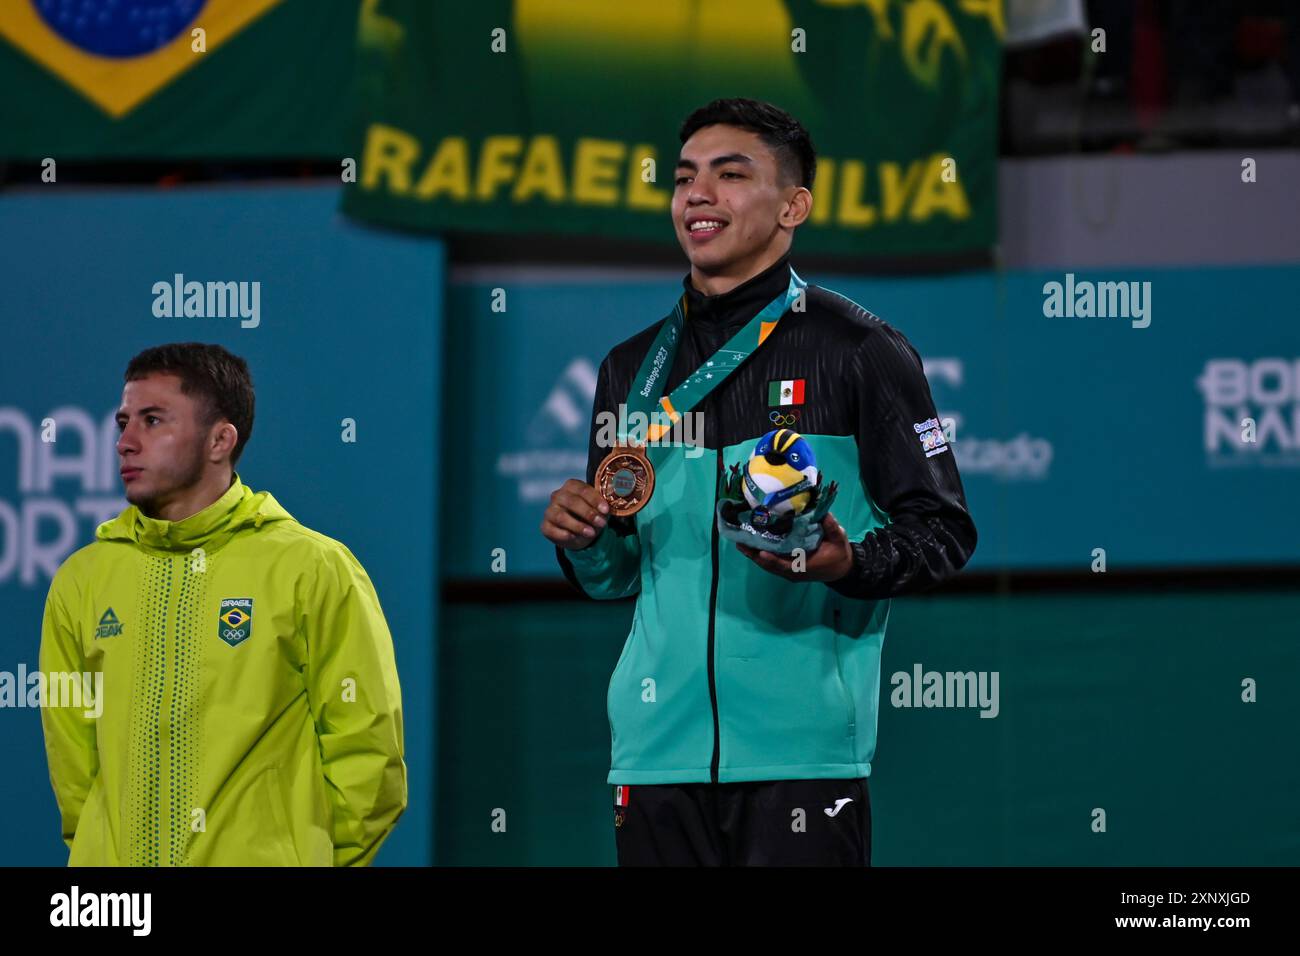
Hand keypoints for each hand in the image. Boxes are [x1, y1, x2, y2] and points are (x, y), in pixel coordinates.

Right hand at [541, 479, 609, 549]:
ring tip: (591, 533)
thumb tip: (608, 507)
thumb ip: (603, 506)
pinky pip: (551, 529)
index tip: (605, 510)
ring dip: (577, 525)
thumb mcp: (599, 510)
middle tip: (601, 523)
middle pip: (571, 501)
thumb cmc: (590, 516)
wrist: (580, 534)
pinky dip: (563, 534)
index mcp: (571, 486)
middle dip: (588, 513)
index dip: (594, 499)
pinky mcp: (545, 526)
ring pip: (561, 516)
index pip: (582, 490)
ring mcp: (549, 510)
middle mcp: (558, 496)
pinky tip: (573, 537)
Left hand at [735, 512, 853, 582]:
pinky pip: (770, 562)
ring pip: (767, 564)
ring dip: (754, 554)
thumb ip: (832, 528)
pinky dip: (760, 554)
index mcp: (804, 566)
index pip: (785, 565)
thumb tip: (825, 513)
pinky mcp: (787, 567)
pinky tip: (751, 544)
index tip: (762, 553)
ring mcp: (789, 571)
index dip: (773, 560)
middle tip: (740, 541)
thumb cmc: (839, 554)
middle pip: (769, 565)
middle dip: (754, 554)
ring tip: (740, 541)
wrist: (842, 569)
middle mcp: (793, 571)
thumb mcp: (839, 540)